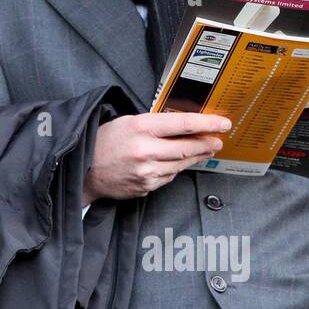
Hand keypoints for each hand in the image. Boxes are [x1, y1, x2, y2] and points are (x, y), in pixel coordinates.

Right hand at [82, 111, 231, 203]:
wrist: (85, 171)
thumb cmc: (106, 141)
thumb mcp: (129, 122)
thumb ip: (156, 124)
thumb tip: (185, 126)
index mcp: (141, 128)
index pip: (182, 124)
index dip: (207, 123)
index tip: (223, 123)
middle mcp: (145, 150)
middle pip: (187, 147)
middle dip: (207, 143)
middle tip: (218, 141)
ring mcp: (147, 171)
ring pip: (181, 163)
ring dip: (196, 157)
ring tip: (205, 150)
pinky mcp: (147, 186)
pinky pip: (170, 176)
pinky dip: (176, 168)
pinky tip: (178, 162)